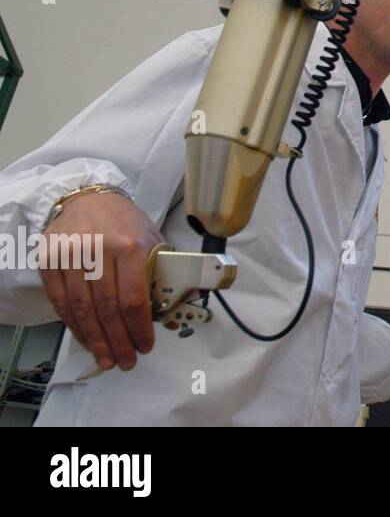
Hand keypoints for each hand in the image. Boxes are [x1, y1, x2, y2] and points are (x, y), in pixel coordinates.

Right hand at [38, 190, 162, 371]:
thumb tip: (170, 308)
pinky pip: (60, 302)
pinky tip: (86, 338)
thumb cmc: (124, 222)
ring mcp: (70, 257)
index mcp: (131, 246)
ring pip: (82, 310)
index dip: (139, 329)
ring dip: (95, 340)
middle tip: (126, 361)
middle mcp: (99, 252)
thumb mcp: (151, 240)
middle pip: (106, 310)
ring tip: (106, 358)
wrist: (88, 198)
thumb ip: (158, 271)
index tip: (145, 345)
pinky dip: (73, 325)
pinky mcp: (49, 262)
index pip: (133, 299)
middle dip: (118, 342)